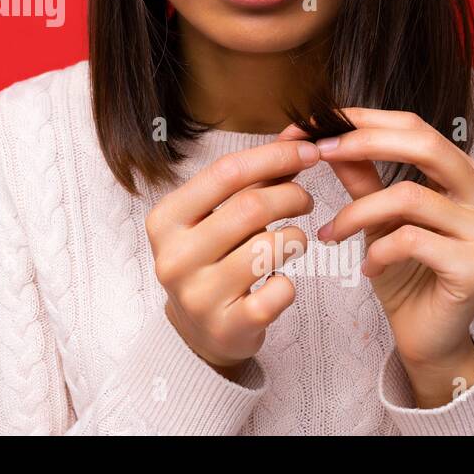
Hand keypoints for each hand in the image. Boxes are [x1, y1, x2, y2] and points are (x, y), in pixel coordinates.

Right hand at [146, 139, 320, 378]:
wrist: (196, 331)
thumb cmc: (210, 261)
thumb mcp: (213, 218)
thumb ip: (247, 183)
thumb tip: (294, 142)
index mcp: (165, 219)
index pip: (226, 172)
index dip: (273, 157)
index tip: (307, 152)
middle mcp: (175, 256)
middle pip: (251, 207)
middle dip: (292, 195)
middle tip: (305, 200)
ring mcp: (198, 294)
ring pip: (270, 247)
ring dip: (295, 238)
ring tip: (293, 240)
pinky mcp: (227, 326)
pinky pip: (279, 292)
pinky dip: (288, 283)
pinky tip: (277, 283)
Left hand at [279, 109, 473, 391]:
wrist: (428, 338)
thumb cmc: (404, 273)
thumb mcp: (377, 217)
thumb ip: (361, 176)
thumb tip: (327, 135)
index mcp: (467, 177)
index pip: (417, 127)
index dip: (365, 120)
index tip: (316, 123)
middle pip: (425, 145)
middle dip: (363, 142)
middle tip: (316, 152)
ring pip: (409, 196)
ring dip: (357, 213)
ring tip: (332, 233)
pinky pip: (413, 241)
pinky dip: (378, 251)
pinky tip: (367, 267)